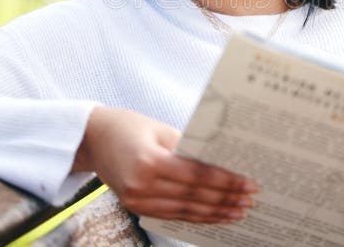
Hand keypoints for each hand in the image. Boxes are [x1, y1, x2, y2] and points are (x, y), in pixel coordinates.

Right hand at [72, 106, 257, 223]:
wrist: (93, 138)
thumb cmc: (130, 126)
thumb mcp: (161, 130)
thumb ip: (190, 147)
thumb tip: (224, 161)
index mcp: (150, 160)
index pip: (197, 176)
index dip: (225, 181)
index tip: (248, 183)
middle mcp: (142, 184)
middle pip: (193, 197)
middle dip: (225, 199)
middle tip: (250, 199)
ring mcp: (137, 200)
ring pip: (184, 211)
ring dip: (214, 213)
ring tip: (237, 212)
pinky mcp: (135, 207)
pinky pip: (172, 216)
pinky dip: (195, 217)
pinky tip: (213, 216)